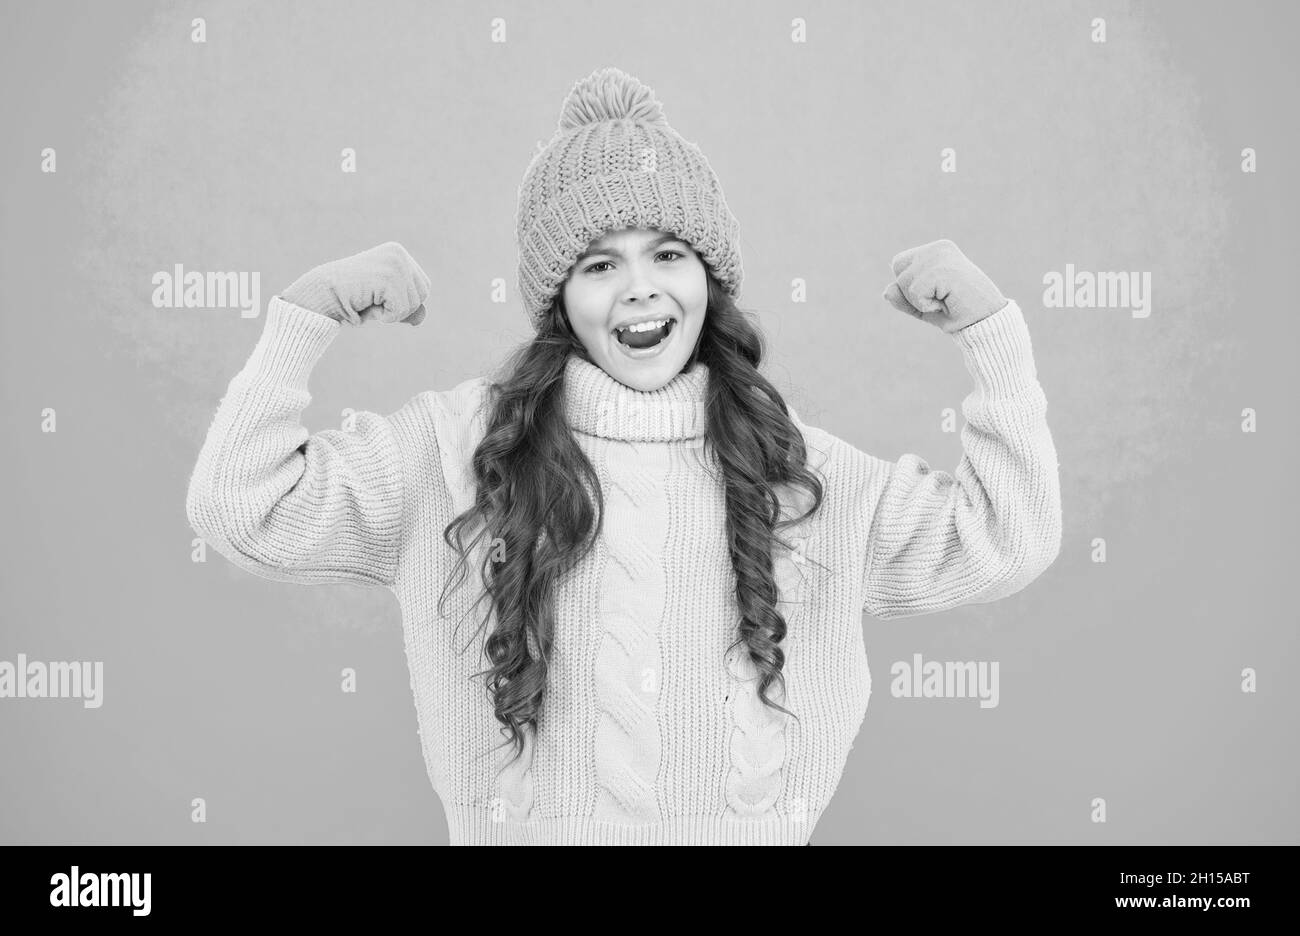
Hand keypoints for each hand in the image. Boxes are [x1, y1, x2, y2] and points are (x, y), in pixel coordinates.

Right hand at [279, 241, 430, 325]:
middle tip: (373, 301)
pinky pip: (400, 310)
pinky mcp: (387, 277)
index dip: (405, 302)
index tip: (379, 298)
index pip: (423, 288)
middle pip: (422, 296)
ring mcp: (393, 263)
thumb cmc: (350, 299)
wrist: (321, 294)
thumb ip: (405, 306)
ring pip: (413, 305)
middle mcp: (398, 254)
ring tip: (369, 302)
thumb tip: (422, 317)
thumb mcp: (383, 302)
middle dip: (400, 308)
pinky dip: (385, 316)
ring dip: (391, 313)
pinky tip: (367, 305)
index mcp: (398, 253)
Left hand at [882, 239, 1007, 333]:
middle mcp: (938, 248)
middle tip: (939, 298)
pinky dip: (926, 305)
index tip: (935, 294)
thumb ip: (903, 298)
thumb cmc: (957, 313)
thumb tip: (887, 291)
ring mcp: (941, 256)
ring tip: (945, 300)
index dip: (908, 287)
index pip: (899, 264)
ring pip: (904, 283)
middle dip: (911, 294)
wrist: (985, 322)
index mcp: (936, 250)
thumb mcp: (923, 306)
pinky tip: (947, 302)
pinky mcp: (943, 270)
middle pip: (897, 271)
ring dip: (921, 301)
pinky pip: (915, 293)